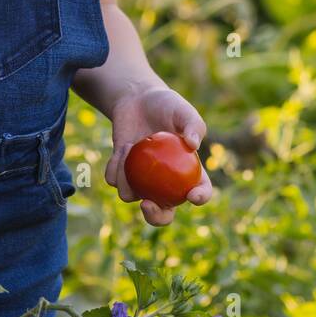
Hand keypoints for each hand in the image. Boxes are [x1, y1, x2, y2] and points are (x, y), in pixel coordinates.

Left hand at [104, 83, 212, 225]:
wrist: (137, 99)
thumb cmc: (166, 105)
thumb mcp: (183, 110)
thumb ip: (193, 124)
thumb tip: (194, 145)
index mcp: (188, 172)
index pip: (200, 191)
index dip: (200, 198)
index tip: (192, 195)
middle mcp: (165, 183)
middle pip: (164, 213)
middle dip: (155, 217)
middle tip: (147, 204)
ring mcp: (142, 180)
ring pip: (132, 197)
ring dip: (127, 179)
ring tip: (130, 147)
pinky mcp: (122, 172)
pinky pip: (116, 181)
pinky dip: (115, 168)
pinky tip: (121, 149)